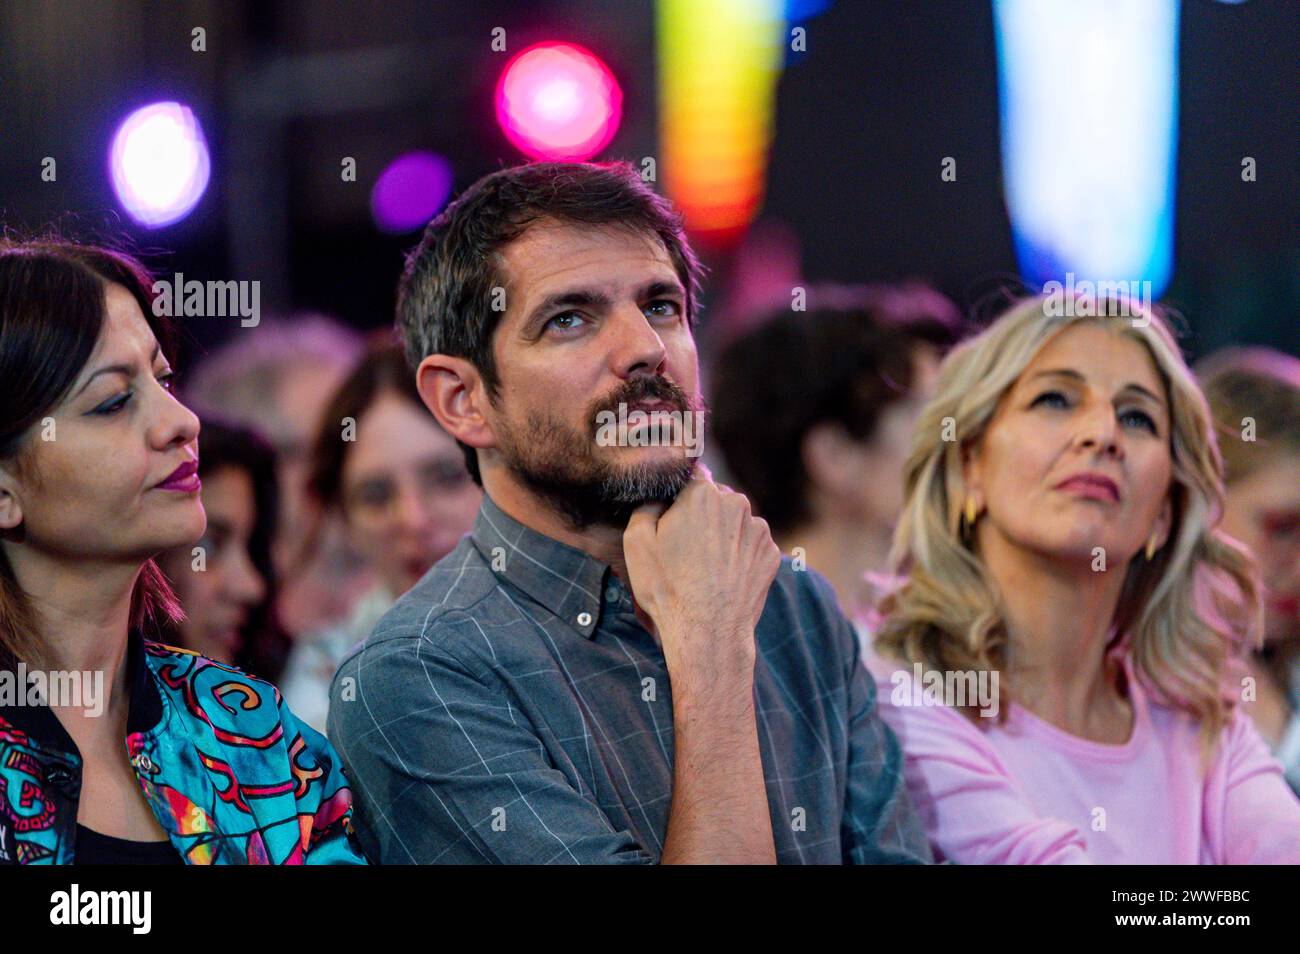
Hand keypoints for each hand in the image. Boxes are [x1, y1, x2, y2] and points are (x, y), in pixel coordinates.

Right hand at [623, 474, 780, 687]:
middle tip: (684, 548)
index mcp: (702, 493)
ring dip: (722, 535)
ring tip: (704, 567)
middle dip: (701, 516)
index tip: (671, 514)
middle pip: (715, 499)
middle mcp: (737, 504)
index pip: (690, 476)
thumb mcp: (636, 541)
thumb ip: (646, 505)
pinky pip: (751, 545)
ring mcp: (759, 530)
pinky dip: (739, 556)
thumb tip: (657, 498)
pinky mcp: (772, 554)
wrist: (707, 632)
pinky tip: (723, 577)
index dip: (678, 495)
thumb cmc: (667, 587)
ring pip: (735, 522)